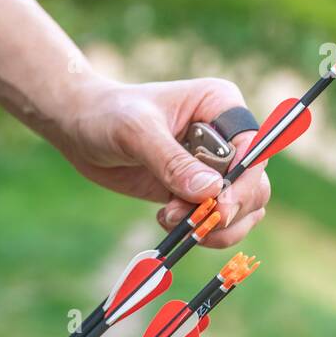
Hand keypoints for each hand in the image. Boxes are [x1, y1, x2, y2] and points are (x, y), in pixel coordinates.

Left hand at [47, 75, 270, 248]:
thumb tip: (211, 193)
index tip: (219, 205)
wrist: (80, 129)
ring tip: (172, 220)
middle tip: (194, 222)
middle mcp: (226, 136)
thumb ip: (172, 161)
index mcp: (221, 106)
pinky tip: (167, 221)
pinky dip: (200, 230)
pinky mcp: (196, 191)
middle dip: (229, 209)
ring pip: (242, 208)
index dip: (244, 180)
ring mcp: (213, 167)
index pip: (254, 148)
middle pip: (255, 184)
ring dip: (214, 226)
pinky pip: (216, 220)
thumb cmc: (108, 114)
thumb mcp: (136, 132)